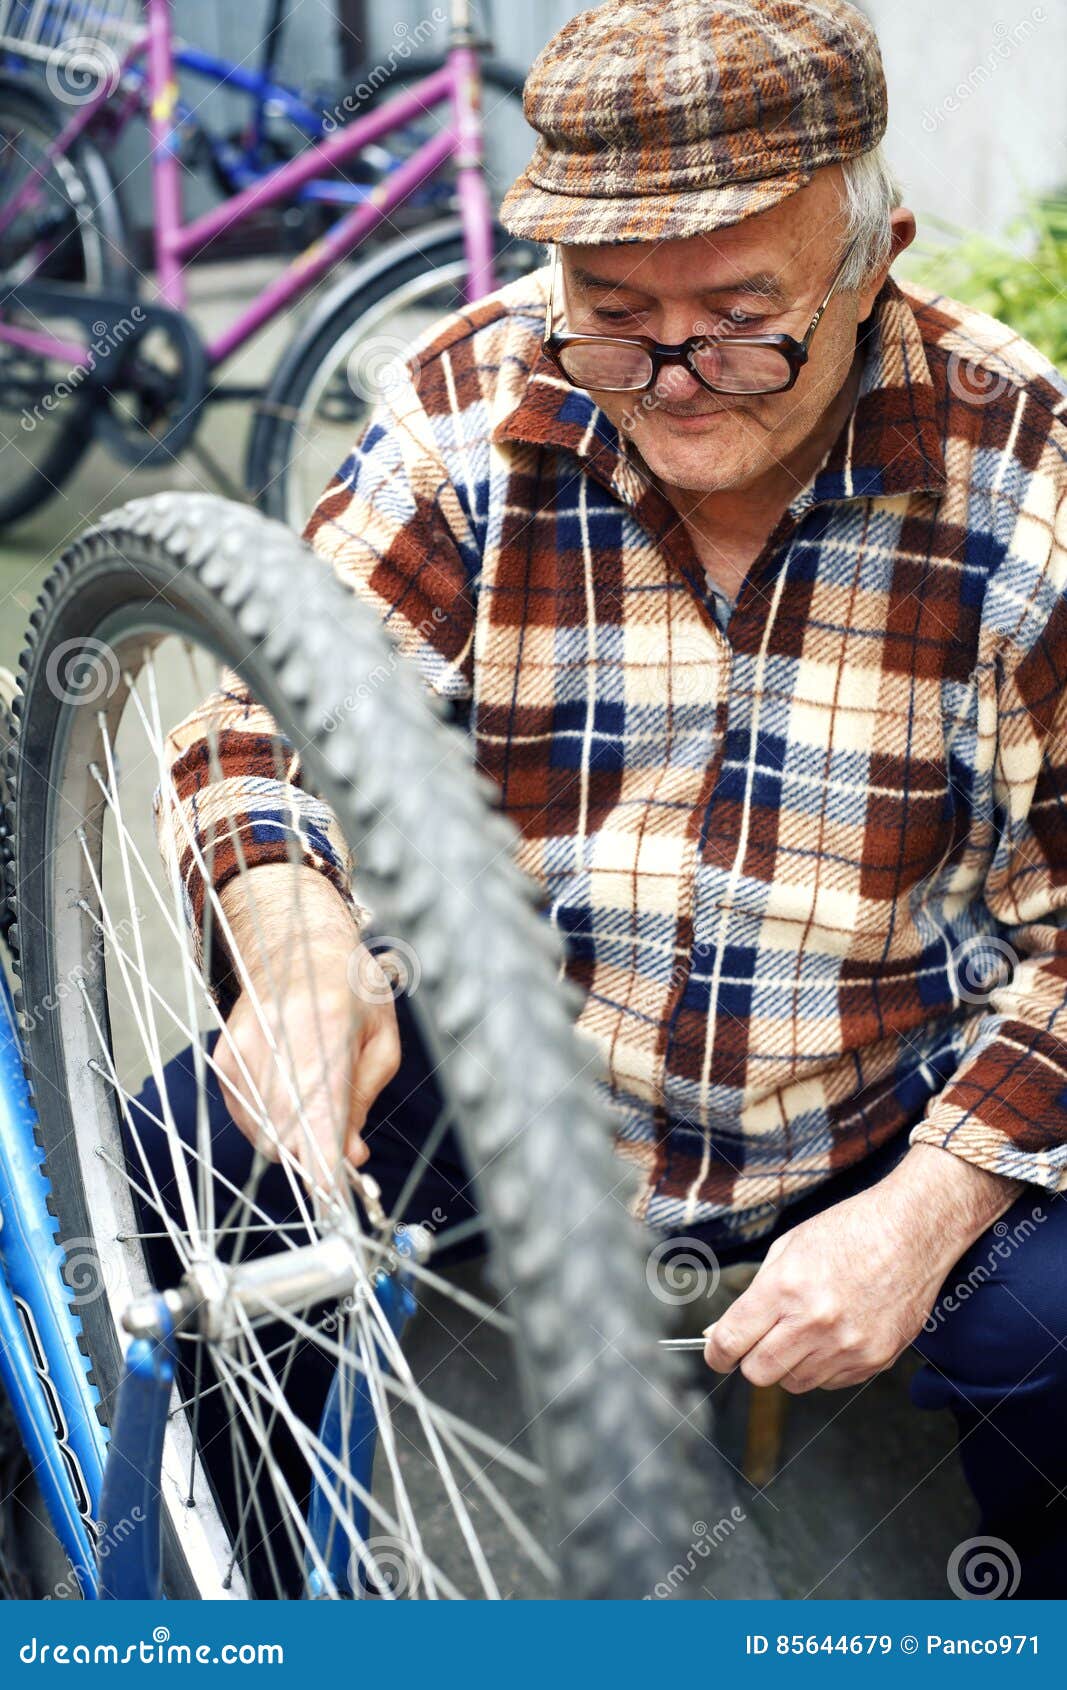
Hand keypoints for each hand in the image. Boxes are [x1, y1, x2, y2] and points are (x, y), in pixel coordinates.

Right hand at [213, 866, 399, 1188]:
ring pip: (265, 1131)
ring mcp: (242, 1050)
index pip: (317, 1105)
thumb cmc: (350, 992)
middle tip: (345, 1149)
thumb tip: (350, 1155)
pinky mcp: (223, 1061)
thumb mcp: (380, 1040)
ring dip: (296, 1141)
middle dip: (318, 1155)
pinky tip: (293, 1100)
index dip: (322, 1155)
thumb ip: (364, 1099)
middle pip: (288, 1128)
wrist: (297, 947)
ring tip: (322, 1114)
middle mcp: (276, 1036)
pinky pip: (248, 1118)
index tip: (330, 1192)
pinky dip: (274, 1124)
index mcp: (327, 1023)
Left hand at [703, 1145, 1019, 1391]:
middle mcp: (815, 1323)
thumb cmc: (851, 1230)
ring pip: (794, 1383)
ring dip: (789, 1364)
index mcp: (786, 1288)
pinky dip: (822, 1366)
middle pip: (759, 1373)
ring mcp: (847, 1347)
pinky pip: (829, 1383)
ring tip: (805, 1330)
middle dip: (750, 1360)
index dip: (716, 1353)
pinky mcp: (874, 1361)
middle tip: (759, 1342)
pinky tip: (833, 1335)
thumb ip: (755, 1292)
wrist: (913, 1231)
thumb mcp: (789, 1246)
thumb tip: (723, 1330)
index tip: (717, 1354)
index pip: (732, 1341)